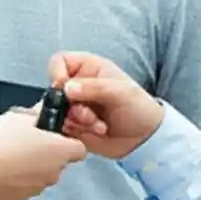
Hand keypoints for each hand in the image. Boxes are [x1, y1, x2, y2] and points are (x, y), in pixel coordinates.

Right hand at [0, 107, 86, 199]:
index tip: (56, 131)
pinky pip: (27, 183)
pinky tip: (5, 164)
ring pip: (43, 172)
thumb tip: (42, 109)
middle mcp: (53, 172)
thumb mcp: (18, 117)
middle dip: (47, 150)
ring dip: (33, 163)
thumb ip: (36, 113)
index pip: (79, 147)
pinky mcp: (21, 197)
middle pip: (60, 160)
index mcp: (59, 151)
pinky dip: (20, 175)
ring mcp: (38, 187)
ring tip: (12, 151)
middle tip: (29, 138)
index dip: (68, 138)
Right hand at [47, 51, 164, 159]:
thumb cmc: (138, 107)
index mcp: (88, 68)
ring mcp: (74, 107)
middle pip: (55, 90)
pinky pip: (63, 128)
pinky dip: (77, 132)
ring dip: (77, 120)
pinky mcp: (74, 126)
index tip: (64, 86)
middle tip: (88, 114)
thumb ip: (94, 87)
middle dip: (71, 105)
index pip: (59, 61)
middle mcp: (77, 86)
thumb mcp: (121, 92)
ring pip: (57, 111)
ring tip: (99, 125)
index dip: (56, 72)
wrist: (146, 138)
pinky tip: (96, 132)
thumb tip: (65, 88)